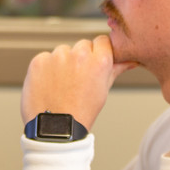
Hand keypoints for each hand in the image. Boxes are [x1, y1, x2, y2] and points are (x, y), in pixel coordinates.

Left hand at [20, 35, 136, 129]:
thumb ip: (116, 69)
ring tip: (62, 85)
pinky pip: (45, 58)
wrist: (55, 128)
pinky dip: (46, 68)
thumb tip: (130, 60)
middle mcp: (79, 54)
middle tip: (77, 79)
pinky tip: (49, 84)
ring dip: (63, 62)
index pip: (102, 41)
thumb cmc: (81, 112)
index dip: (98, 52)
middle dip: (80, 58)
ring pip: (63, 51)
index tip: (93, 64)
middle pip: (82, 45)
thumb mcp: (103, 90)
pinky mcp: (39, 61)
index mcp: (99, 61)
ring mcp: (57, 57)